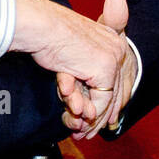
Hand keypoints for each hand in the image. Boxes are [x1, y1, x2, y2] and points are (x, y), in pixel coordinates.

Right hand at [59, 0, 136, 137]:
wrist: (40, 26)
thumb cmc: (47, 35)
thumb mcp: (70, 51)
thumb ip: (81, 71)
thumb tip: (84, 96)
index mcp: (111, 38)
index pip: (113, 77)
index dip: (104, 100)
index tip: (92, 116)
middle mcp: (117, 47)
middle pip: (113, 90)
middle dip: (98, 115)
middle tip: (85, 132)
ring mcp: (113, 57)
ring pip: (107, 97)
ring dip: (93, 118)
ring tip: (81, 132)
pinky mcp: (105, 67)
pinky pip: (100, 99)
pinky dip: (89, 112)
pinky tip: (78, 119)